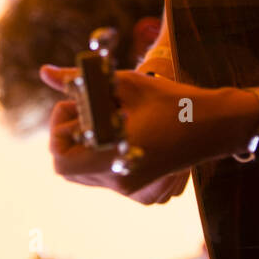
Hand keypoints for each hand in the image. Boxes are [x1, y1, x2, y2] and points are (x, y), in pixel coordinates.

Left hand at [40, 66, 258, 200]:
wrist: (214, 125)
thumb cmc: (170, 99)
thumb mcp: (121, 83)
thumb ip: (79, 80)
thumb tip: (44, 71)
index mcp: (113, 160)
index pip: (60, 161)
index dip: (59, 132)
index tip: (76, 106)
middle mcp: (119, 181)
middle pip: (68, 167)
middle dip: (69, 135)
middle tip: (88, 107)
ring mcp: (129, 187)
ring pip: (84, 172)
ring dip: (84, 143)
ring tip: (106, 113)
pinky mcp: (138, 185)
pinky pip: (103, 173)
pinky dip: (100, 151)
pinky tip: (119, 126)